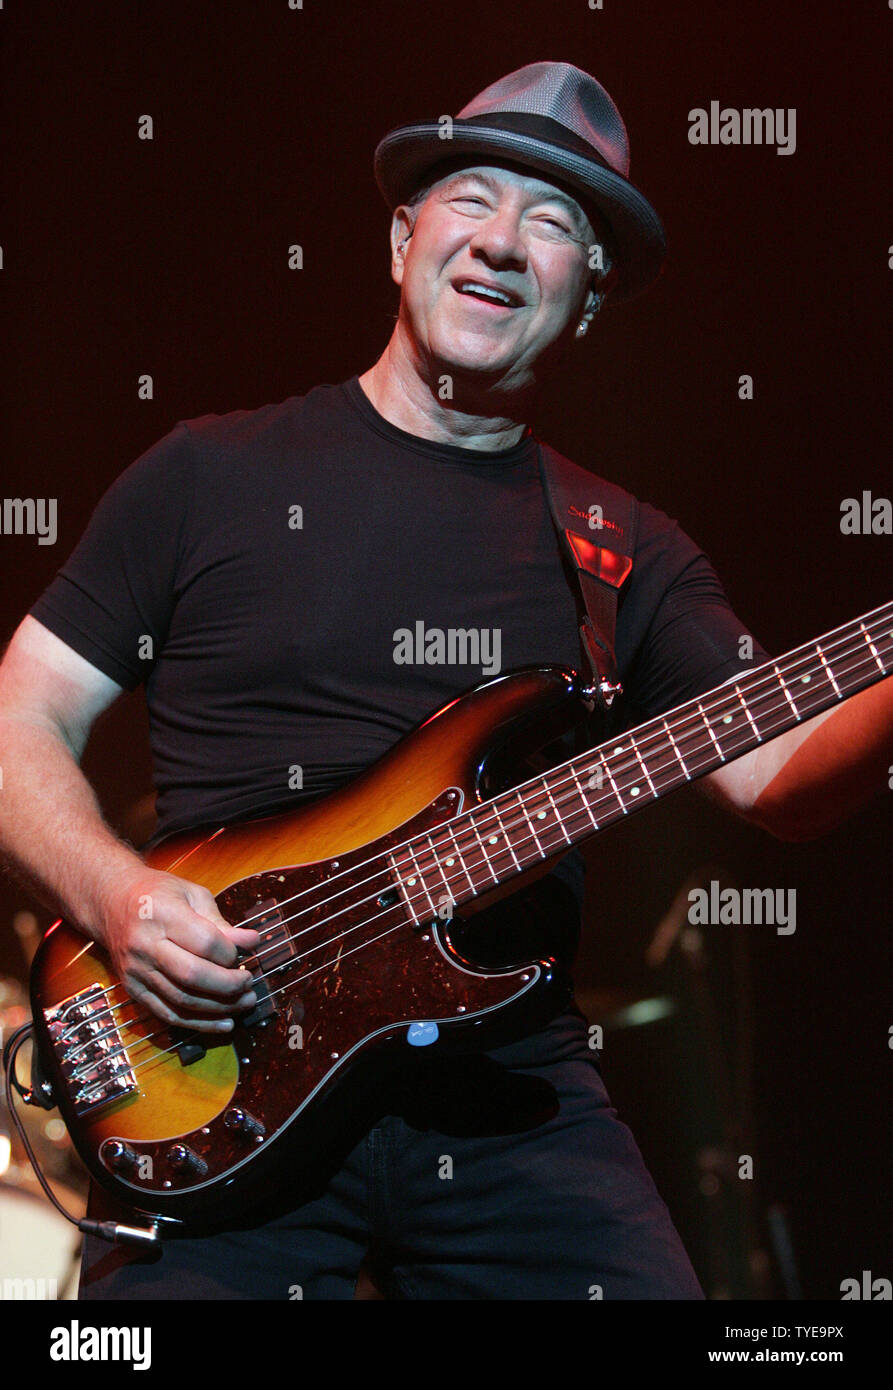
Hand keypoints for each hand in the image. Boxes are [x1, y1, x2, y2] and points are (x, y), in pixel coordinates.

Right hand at [96, 868, 260, 1033]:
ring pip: (182, 1000)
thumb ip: (221, 922)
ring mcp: (136, 971)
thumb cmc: (157, 894)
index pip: (204, 942)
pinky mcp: (133, 990)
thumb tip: (252, 942)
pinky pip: (168, 1015)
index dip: (230, 953)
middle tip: (249, 982)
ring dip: (219, 1007)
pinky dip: (199, 1023)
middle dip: (229, 985)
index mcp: (161, 914)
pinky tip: (223, 1022)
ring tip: (245, 1002)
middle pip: (193, 975)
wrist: (110, 903)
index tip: (242, 952)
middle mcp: (144, 945)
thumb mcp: (192, 895)